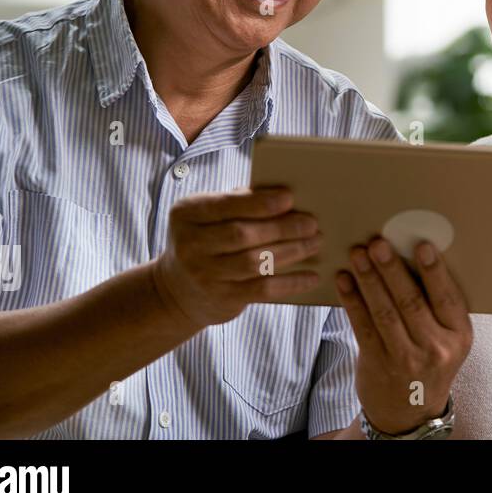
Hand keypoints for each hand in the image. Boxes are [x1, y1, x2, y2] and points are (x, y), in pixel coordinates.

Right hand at [152, 186, 322, 328]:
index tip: (289, 198)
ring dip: (291, 251)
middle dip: (281, 227)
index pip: (225, 205)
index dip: (259, 203)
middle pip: (242, 234)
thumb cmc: (205, 240)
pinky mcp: (222, 298)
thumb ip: (236, 202)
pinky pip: (262, 289)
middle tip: (311, 223)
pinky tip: (311, 276)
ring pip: (254, 262)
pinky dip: (291, 282)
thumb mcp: (207, 216)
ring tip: (315, 242)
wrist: (176, 290)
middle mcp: (190, 245)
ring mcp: (205, 275)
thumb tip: (284, 194)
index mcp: (187, 214)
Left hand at [336, 239, 472, 434]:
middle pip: (410, 301)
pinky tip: (344, 280)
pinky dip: (351, 300)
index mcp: (459, 335)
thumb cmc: (432, 360)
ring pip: (384, 312)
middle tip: (378, 243)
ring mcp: (404, 358)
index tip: (421, 246)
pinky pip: (362, 326)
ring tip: (358, 255)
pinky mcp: (377, 362)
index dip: (434, 271)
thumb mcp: (450, 339)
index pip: (446, 298)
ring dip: (368, 280)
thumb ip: (440, 307)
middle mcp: (435, 348)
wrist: (411, 411)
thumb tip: (415, 257)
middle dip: (391, 269)